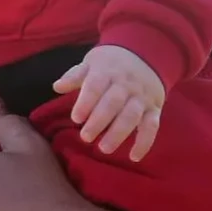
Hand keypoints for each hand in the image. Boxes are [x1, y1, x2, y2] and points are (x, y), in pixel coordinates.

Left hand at [54, 44, 164, 160]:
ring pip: (132, 115)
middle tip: (85, 137)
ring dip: (119, 133)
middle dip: (99, 121)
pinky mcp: (154, 108)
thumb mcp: (92, 62)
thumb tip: (57, 86)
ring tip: (104, 149)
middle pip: (113, 102)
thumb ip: (75, 76)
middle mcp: (126, 84)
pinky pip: (152, 126)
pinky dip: (145, 142)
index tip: (76, 118)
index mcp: (107, 72)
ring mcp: (142, 97)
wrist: (147, 53)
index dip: (86, 102)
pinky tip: (134, 157)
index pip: (96, 86)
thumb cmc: (111, 63)